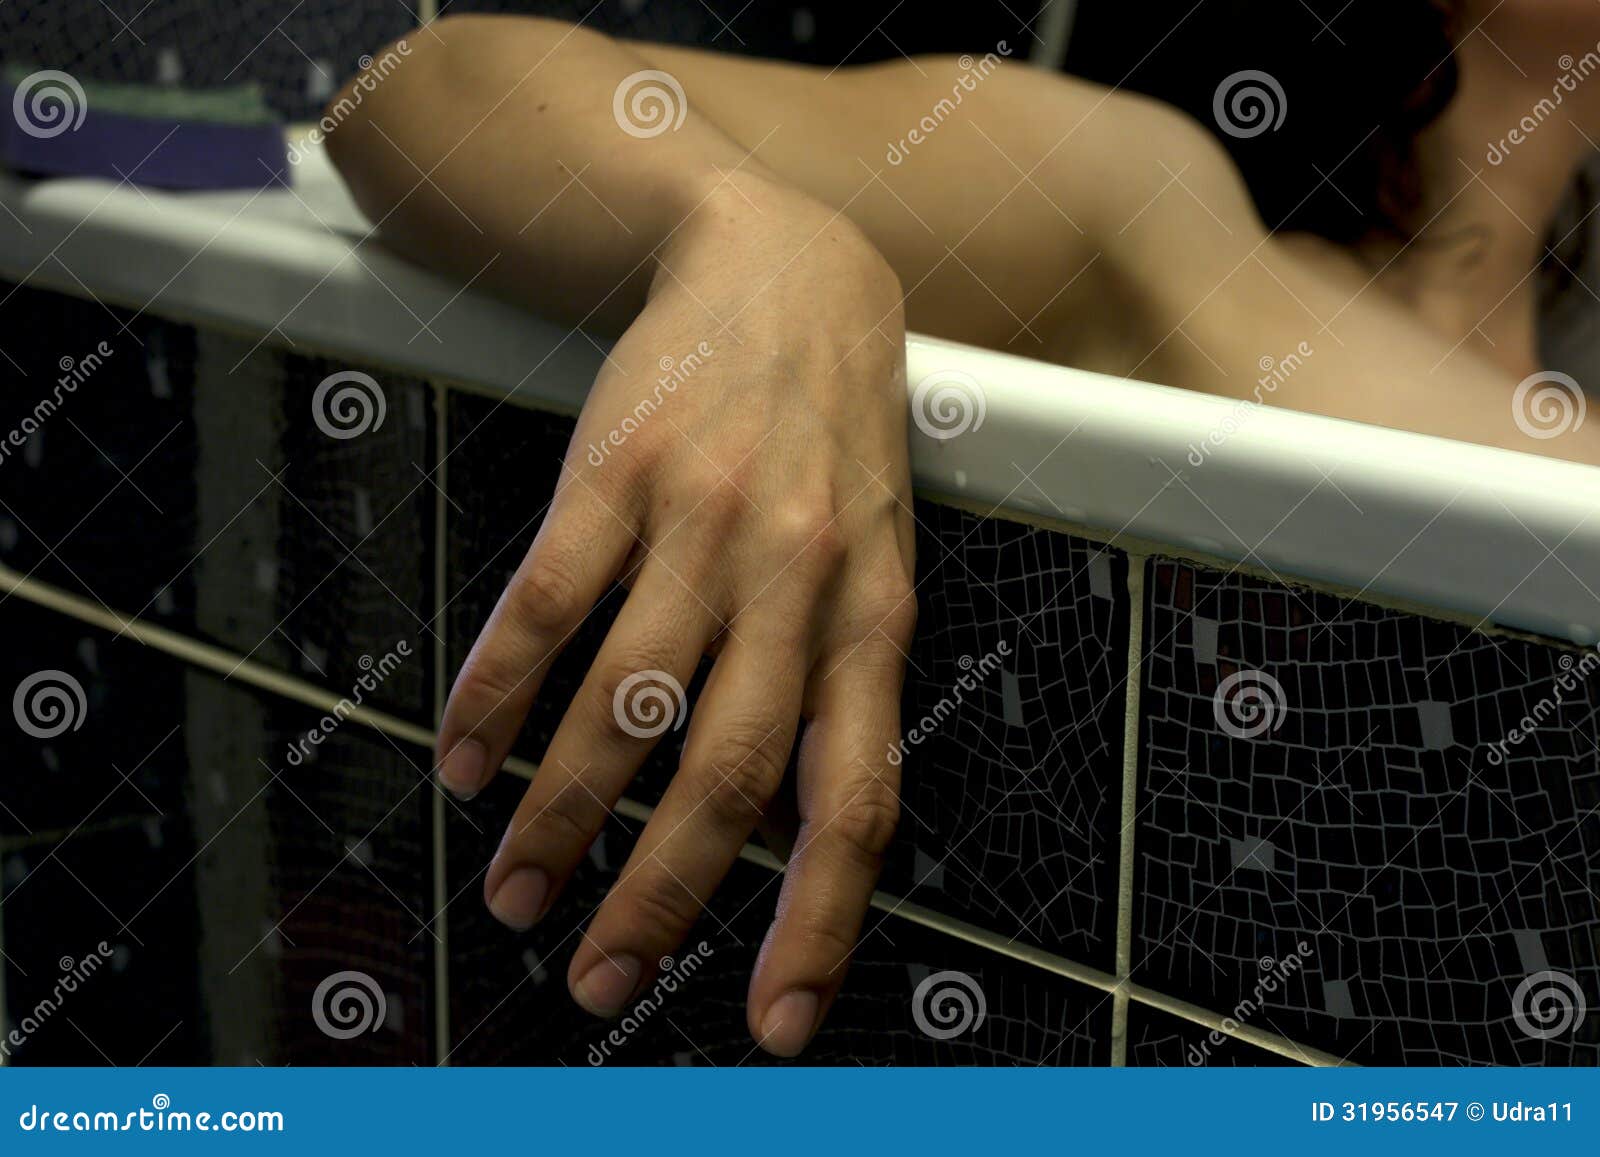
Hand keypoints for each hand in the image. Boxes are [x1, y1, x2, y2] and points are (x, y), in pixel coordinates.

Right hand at [434, 172, 916, 1057]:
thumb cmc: (835, 439)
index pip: (856, 799)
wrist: (783, 269)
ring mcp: (701, 521)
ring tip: (517, 886)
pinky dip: (497, 696)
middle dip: (659, 896)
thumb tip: (794, 835)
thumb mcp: (877, 561)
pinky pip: (546, 606)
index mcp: (873, 616)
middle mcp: (795, 577)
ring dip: (561, 815)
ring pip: (623, 703)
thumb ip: (840, 689)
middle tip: (600, 975)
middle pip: (727, 774)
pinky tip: (467, 758)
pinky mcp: (614, 471)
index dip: (819, 923)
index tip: (773, 1020)